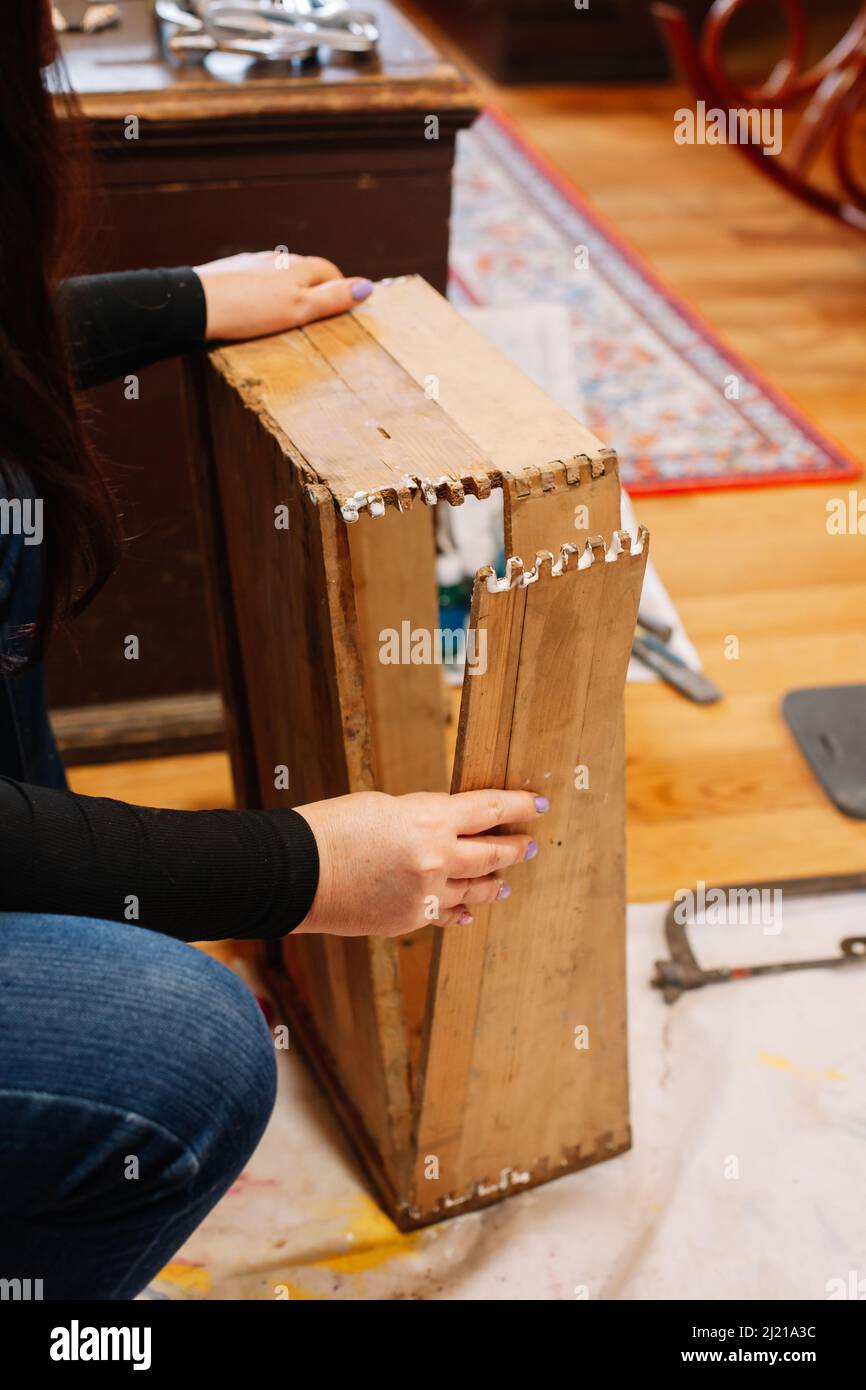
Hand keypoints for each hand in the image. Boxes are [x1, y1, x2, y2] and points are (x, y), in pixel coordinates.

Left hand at [193, 250, 372, 341]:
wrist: (197, 304)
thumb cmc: (251, 309)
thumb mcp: (299, 309)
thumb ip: (331, 299)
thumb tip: (367, 287)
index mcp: (297, 267)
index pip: (329, 270)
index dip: (340, 286)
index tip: (345, 304)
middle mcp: (276, 259)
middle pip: (305, 270)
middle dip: (317, 286)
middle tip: (321, 310)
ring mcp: (251, 264)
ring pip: (279, 274)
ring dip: (290, 287)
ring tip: (290, 309)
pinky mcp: (230, 273)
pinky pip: (256, 280)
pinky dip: (265, 291)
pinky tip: (257, 305)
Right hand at [294, 789, 547, 938]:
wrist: (295, 873)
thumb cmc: (333, 827)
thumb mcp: (387, 807)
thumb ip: (425, 818)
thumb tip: (447, 831)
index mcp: (431, 818)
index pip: (490, 808)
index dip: (519, 805)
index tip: (538, 804)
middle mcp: (437, 858)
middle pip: (493, 853)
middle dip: (515, 848)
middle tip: (530, 846)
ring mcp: (426, 894)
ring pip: (476, 891)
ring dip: (494, 884)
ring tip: (506, 882)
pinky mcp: (410, 920)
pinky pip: (445, 915)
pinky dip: (459, 912)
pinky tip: (469, 912)